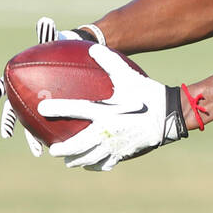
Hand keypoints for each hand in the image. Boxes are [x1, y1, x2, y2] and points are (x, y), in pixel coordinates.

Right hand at [0, 17, 92, 156]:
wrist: (71, 56)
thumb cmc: (57, 47)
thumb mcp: (52, 40)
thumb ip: (46, 33)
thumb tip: (46, 19)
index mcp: (17, 77)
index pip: (1, 85)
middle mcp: (22, 92)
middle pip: (12, 110)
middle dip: (9, 122)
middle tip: (6, 134)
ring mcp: (34, 101)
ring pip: (29, 122)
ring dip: (31, 137)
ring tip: (37, 150)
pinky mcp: (48, 108)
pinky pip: (47, 125)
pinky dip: (50, 136)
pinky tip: (58, 146)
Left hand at [39, 44, 187, 171]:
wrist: (170, 115)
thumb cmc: (148, 94)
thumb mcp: (129, 76)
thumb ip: (109, 62)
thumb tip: (93, 47)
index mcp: (105, 111)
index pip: (75, 109)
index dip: (57, 109)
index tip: (42, 110)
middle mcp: (106, 131)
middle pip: (77, 145)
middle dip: (62, 149)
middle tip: (53, 150)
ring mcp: (115, 145)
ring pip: (89, 158)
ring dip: (76, 160)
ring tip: (69, 160)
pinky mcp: (124, 153)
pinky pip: (105, 163)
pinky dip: (95, 165)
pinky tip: (91, 165)